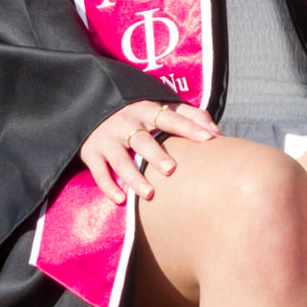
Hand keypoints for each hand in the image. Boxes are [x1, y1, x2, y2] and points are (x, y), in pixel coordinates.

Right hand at [80, 102, 218, 203]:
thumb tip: (216, 133)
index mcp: (145, 109)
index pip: (170, 117)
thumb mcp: (159, 106)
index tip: (208, 139)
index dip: (189, 127)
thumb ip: (190, 116)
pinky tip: (121, 200)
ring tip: (149, 193)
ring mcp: (106, 138)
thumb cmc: (137, 113)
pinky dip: (108, 186)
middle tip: (171, 169)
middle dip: (156, 154)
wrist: (90, 107)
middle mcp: (125, 122)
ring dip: (133, 177)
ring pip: (119, 160)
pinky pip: (98, 172)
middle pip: (142, 139)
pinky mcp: (90, 152)